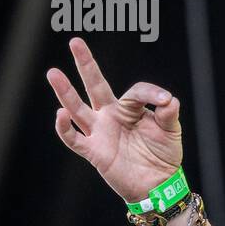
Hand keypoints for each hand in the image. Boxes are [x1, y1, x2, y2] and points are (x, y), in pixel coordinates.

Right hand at [46, 37, 182, 202]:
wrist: (158, 184)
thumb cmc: (164, 155)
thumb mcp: (171, 131)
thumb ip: (168, 113)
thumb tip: (167, 99)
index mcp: (130, 109)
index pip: (135, 91)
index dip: (151, 93)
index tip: (165, 102)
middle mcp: (111, 116)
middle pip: (95, 86)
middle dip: (86, 64)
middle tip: (75, 41)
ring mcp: (100, 132)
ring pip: (77, 108)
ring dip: (65, 92)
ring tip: (53, 73)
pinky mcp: (94, 151)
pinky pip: (73, 138)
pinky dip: (65, 127)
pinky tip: (60, 113)